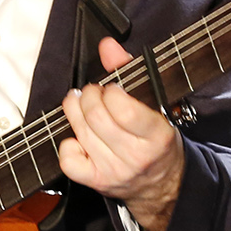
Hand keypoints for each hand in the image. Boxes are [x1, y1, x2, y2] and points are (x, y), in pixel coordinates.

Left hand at [58, 36, 185, 230]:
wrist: (162, 184)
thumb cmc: (158, 140)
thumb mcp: (155, 105)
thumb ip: (130, 71)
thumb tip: (107, 46)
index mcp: (157, 136)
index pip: (125, 111)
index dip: (111, 92)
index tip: (112, 88)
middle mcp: (136, 157)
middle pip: (96, 118)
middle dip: (88, 96)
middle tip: (92, 92)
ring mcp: (114, 171)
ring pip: (81, 133)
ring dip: (75, 111)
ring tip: (81, 104)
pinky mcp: (97, 182)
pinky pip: (69, 160)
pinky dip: (68, 143)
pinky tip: (80, 136)